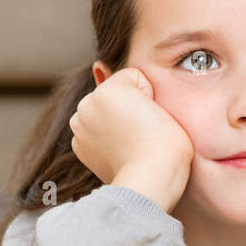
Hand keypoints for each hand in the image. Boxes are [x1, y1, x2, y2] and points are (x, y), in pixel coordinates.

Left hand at [68, 67, 193, 211]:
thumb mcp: (159, 101)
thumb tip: (97, 66)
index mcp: (107, 89)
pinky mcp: (80, 147)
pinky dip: (107, 138)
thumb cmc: (165, 143)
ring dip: (117, 122)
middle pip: (116, 94)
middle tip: (146, 130)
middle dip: (129, 106)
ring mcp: (80, 127)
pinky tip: (122, 150)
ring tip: (135, 141)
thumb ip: (129, 82)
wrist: (152, 180)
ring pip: (105, 113)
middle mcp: (86, 104)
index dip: (151, 96)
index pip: (136, 79)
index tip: (156, 117)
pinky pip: (97, 132)